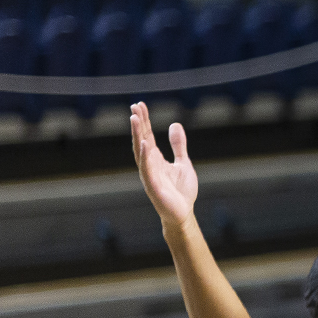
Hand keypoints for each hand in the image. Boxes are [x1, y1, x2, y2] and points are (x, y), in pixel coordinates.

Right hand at [130, 102, 197, 228]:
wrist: (183, 213)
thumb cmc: (181, 191)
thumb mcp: (183, 162)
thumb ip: (178, 145)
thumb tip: (175, 124)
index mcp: (155, 159)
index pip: (147, 135)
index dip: (144, 121)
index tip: (139, 105)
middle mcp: (149, 164)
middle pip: (141, 139)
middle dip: (138, 123)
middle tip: (134, 106)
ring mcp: (149, 175)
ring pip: (140, 151)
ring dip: (137, 135)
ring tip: (134, 118)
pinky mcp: (154, 186)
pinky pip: (147, 169)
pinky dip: (145, 156)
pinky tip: (144, 143)